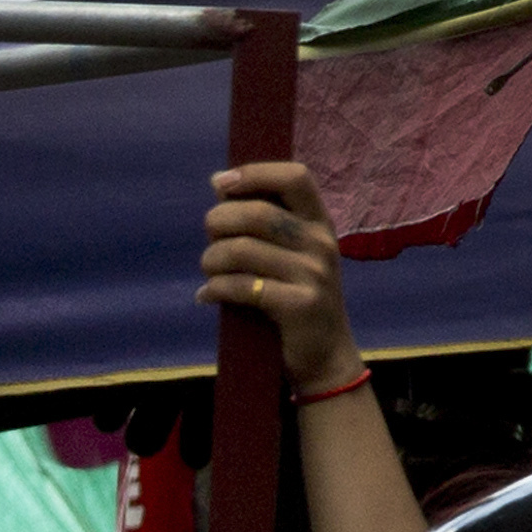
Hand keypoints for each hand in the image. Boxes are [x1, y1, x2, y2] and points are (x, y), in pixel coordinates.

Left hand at [202, 161, 359, 396]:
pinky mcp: (299, 305)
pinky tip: (206, 296)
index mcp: (319, 223)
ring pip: (242, 250)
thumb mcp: (292, 257)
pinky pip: (243, 287)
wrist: (324, 358)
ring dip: (211, 259)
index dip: (255, 173)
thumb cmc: (296, 300)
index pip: (295, 177)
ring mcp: (313, 274)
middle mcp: (320, 242)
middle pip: (258, 213)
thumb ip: (266, 225)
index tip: (220, 183)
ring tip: (208, 271)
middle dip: (219, 222)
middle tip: (209, 239)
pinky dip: (215, 289)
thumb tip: (220, 184)